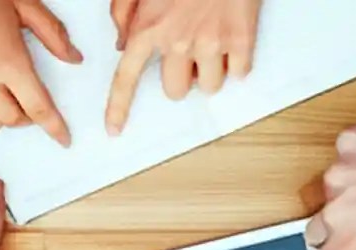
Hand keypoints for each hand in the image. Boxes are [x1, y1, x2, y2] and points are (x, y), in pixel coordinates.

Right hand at [0, 0, 79, 145]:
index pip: (38, 108)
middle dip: (31, 118)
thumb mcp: (25, 4)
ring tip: (14, 97)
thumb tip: (72, 57)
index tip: (63, 137)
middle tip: (38, 102)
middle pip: (14, 121)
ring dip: (7, 116)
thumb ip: (52, 35)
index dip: (55, 127)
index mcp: (7, 62)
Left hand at [107, 0, 262, 133]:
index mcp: (148, 25)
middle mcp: (177, 39)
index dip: (119, 108)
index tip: (114, 130)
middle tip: (189, 54)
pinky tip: (233, 40)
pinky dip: (237, 64)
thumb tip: (121, 45)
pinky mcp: (241, 39)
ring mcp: (211, 42)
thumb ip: (124, 12)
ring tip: (213, 44)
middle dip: (181, 78)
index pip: (126, 77)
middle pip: (174, 91)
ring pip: (208, 87)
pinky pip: (238, 74)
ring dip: (210, 73)